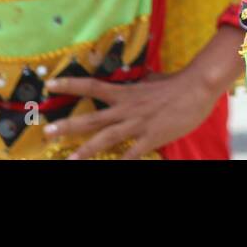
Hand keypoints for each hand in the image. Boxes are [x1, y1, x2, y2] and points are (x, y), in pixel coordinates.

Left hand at [44, 69, 222, 159]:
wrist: (198, 87)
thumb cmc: (178, 83)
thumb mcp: (155, 80)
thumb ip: (143, 82)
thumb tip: (142, 78)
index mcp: (126, 93)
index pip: (93, 86)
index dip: (71, 84)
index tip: (50, 84)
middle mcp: (127, 109)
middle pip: (92, 118)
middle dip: (69, 126)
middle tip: (48, 132)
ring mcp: (138, 124)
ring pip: (105, 138)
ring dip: (85, 151)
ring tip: (68, 161)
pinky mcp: (151, 137)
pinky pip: (131, 154)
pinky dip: (120, 162)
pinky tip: (111, 168)